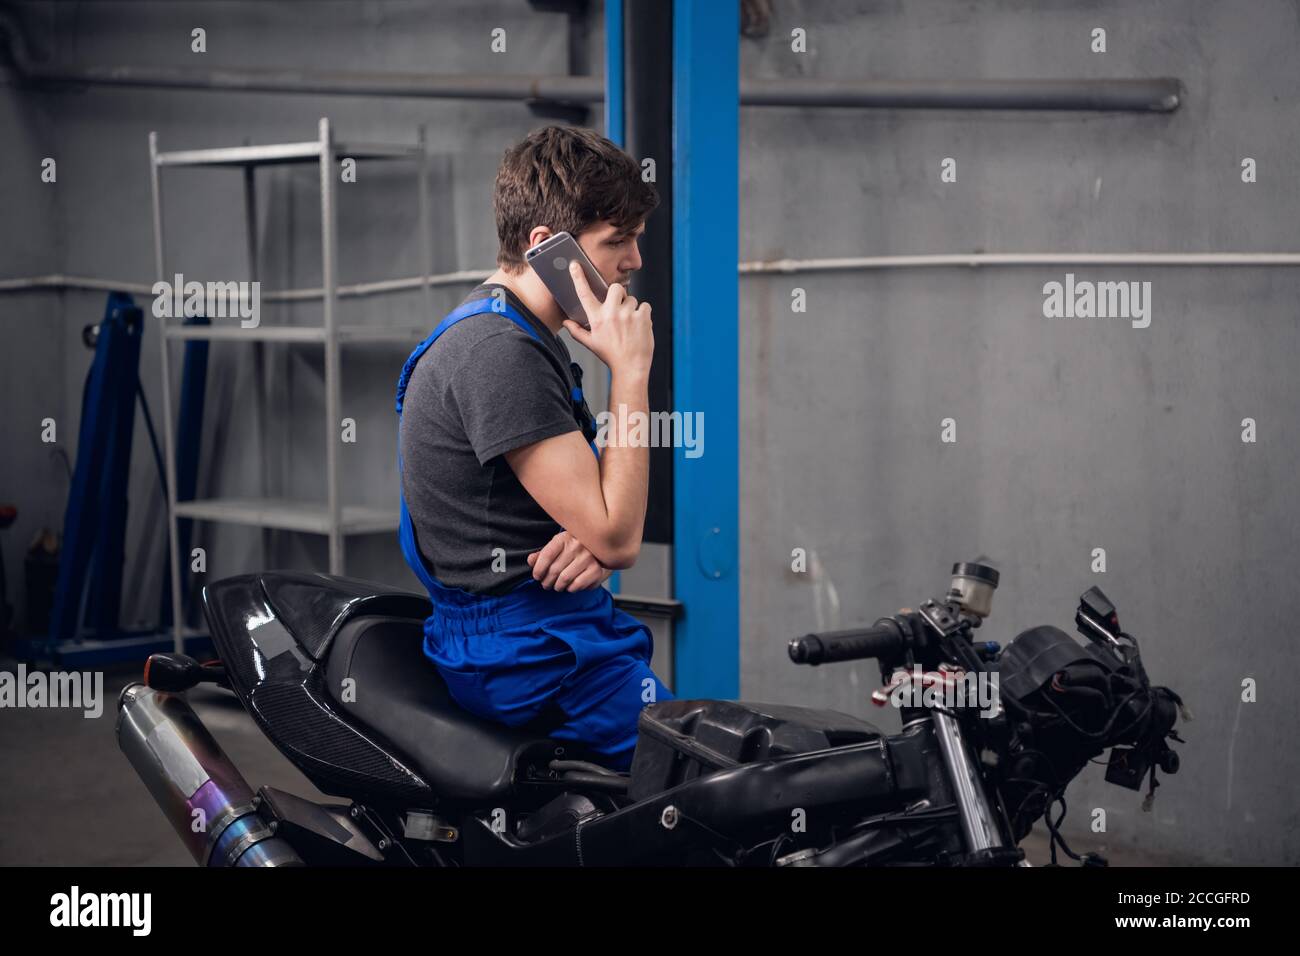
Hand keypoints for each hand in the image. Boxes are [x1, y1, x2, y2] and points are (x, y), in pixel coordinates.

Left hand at [527, 530, 613, 590]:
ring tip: (557, 586)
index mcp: (564, 538)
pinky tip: (570, 586)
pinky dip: (570, 589)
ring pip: (564, 579)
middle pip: (554, 570)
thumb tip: (530, 560)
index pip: (546, 556)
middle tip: (546, 585)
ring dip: (557, 587)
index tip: (537, 576)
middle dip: (546, 581)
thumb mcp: (555, 548)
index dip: (538, 569)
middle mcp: (577, 545)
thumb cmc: (570, 550)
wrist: (596, 551)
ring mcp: (588, 557)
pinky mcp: (596, 569)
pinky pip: (577, 585)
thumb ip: (541, 555)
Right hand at [562, 260, 652, 379]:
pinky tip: (639, 326)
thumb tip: (566, 322)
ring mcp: (628, 314)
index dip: (578, 277)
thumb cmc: (611, 356)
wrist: (631, 368)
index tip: (575, 265)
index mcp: (596, 318)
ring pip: (632, 299)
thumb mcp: (591, 343)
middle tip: (619, 308)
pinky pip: (645, 306)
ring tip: (630, 324)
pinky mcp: (643, 317)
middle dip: (618, 295)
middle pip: (615, 287)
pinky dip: (644, 314)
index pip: (584, 293)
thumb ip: (577, 331)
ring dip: (632, 308)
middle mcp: (611, 313)